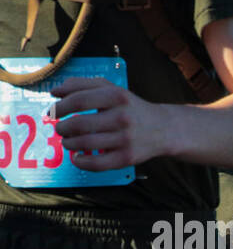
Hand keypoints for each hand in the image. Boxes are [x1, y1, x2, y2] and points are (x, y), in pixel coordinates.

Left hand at [51, 77, 168, 170]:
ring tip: (68, 141)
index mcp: (116, 97)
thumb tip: (54, 92)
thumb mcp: (112, 89)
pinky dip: (81, 162)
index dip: (60, 107)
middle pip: (79, 124)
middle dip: (62, 127)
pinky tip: (77, 158)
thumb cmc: (131, 108)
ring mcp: (126, 139)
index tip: (52, 112)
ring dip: (69, 143)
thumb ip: (82, 85)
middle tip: (61, 128)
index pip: (78, 100)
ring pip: (85, 144)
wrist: (164, 129)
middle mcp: (122, 117)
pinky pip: (97, 164)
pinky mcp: (127, 158)